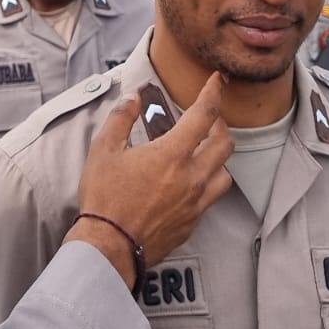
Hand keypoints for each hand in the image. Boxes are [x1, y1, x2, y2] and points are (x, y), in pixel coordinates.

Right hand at [69, 72, 232, 283]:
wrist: (109, 247)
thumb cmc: (105, 198)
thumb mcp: (103, 149)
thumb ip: (122, 117)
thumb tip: (134, 97)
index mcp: (172, 154)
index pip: (204, 114)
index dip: (213, 92)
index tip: (217, 81)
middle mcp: (192, 177)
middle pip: (225, 143)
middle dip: (220, 124)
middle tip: (207, 118)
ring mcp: (196, 203)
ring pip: (225, 173)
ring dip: (218, 157)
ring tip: (202, 151)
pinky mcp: (192, 223)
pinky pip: (211, 198)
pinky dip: (207, 182)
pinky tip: (190, 182)